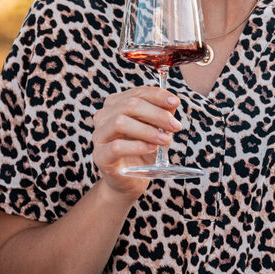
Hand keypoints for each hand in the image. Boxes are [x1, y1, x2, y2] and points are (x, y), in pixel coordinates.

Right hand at [89, 86, 181, 200]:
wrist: (129, 181)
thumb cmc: (142, 152)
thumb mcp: (155, 130)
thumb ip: (162, 115)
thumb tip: (172, 102)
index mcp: (116, 105)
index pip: (137, 93)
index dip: (157, 95)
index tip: (175, 102)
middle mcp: (103, 116)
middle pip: (129, 105)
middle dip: (156, 114)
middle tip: (175, 126)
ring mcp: (99, 136)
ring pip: (120, 122)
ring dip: (147, 130)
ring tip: (165, 139)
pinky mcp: (100, 156)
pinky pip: (117, 147)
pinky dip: (137, 146)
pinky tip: (152, 148)